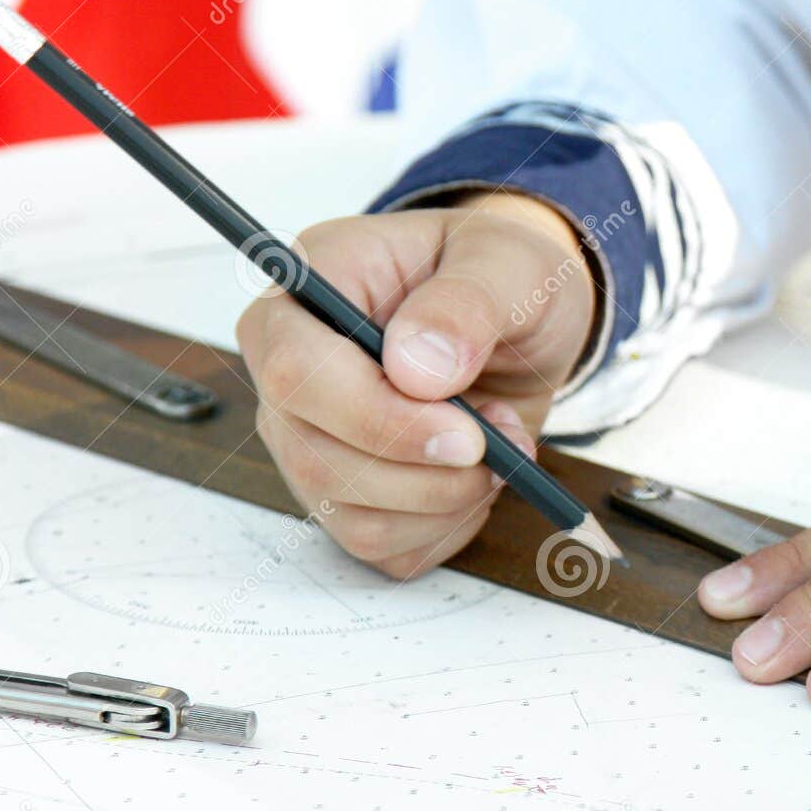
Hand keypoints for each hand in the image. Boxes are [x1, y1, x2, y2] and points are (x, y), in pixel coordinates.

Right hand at [236, 192, 594, 577]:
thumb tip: (417, 367)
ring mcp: (310, 442)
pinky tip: (479, 477)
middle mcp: (290, 375)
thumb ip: (464, 304)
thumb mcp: (506, 262)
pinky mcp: (347, 496)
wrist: (520, 320)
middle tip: (506, 439)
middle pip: (317, 460)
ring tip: (501, 442)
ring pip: (352, 516)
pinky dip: (449, 526)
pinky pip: (384, 547)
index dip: (379, 418)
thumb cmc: (499, 275)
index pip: (296, 374)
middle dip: (429, 472)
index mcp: (305, 294)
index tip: (468, 434)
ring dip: (448, 500)